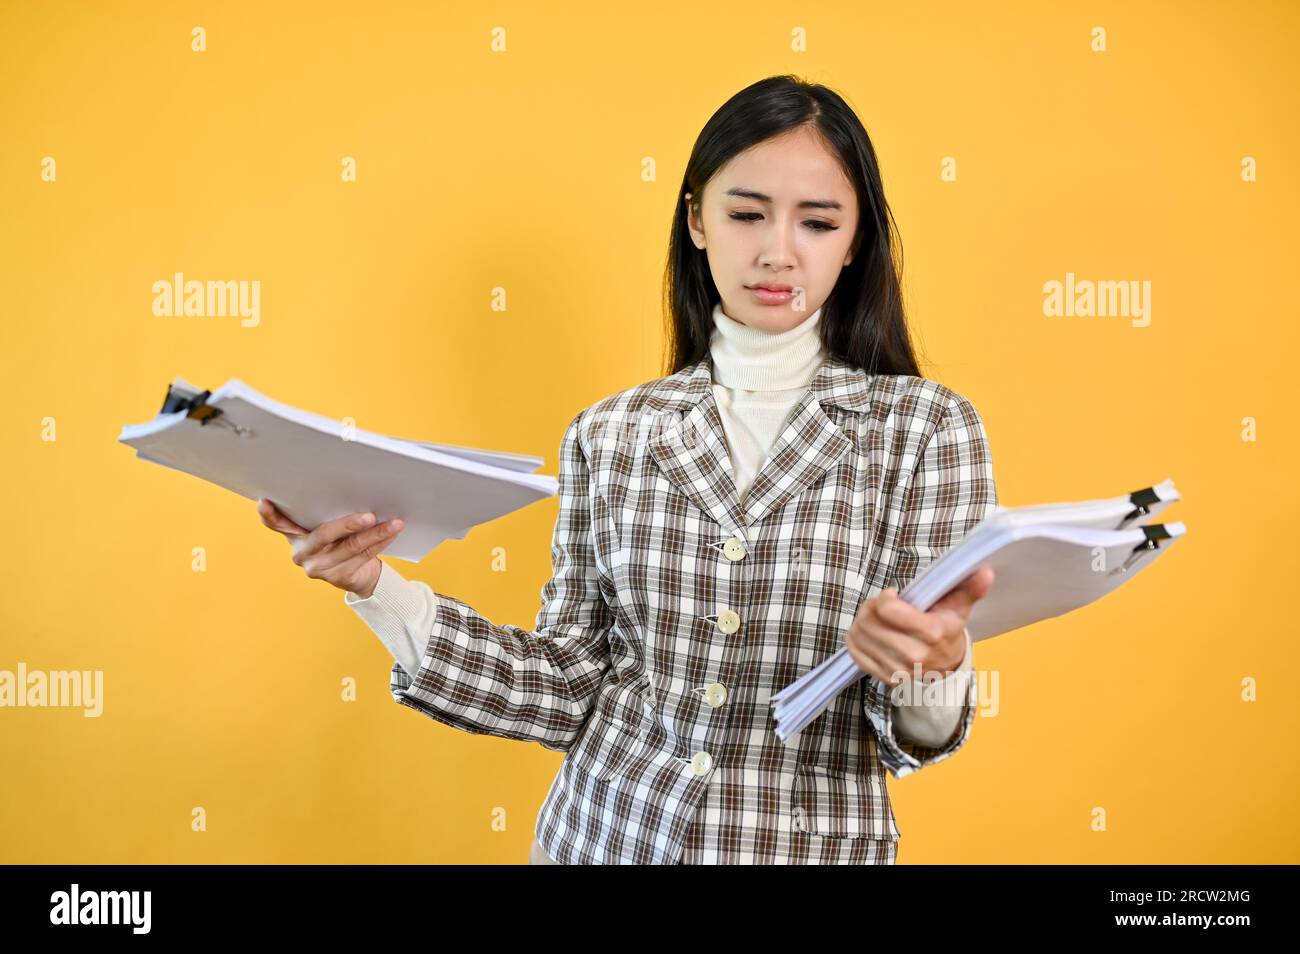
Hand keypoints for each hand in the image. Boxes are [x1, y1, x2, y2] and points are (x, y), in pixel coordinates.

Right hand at [257, 497, 403, 598]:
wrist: (359, 573)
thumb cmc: (343, 539)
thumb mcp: (331, 526)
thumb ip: (329, 513)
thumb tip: (354, 488)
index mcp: (295, 534)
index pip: (277, 523)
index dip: (270, 514)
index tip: (264, 501)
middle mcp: (301, 552)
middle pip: (324, 535)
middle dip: (348, 524)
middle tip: (369, 516)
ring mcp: (317, 568)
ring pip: (350, 547)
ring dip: (376, 534)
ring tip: (394, 523)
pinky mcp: (337, 578)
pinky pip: (363, 556)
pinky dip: (381, 542)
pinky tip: (392, 533)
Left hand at [844, 566, 994, 685]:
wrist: (948, 667)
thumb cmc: (947, 630)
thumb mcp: (959, 607)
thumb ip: (971, 588)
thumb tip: (985, 572)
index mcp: (931, 632)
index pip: (888, 610)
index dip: (884, 598)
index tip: (892, 595)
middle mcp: (913, 654)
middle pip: (869, 622)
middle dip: (870, 607)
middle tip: (879, 605)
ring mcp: (898, 669)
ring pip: (860, 636)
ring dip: (861, 621)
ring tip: (874, 618)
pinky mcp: (885, 677)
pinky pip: (856, 653)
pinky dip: (856, 639)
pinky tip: (867, 632)